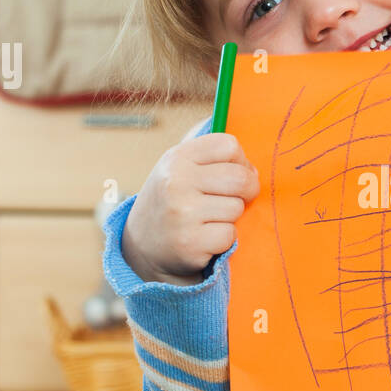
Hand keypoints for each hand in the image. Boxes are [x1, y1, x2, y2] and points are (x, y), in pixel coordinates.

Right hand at [122, 133, 260, 284]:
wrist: (140, 245)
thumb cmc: (171, 201)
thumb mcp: (178, 168)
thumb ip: (210, 155)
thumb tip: (249, 162)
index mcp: (177, 158)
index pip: (229, 146)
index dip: (241, 162)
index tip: (234, 174)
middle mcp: (176, 181)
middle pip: (241, 178)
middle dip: (248, 191)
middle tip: (237, 199)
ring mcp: (182, 212)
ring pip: (237, 208)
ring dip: (231, 217)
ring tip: (209, 220)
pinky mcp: (190, 242)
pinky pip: (230, 235)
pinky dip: (223, 240)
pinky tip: (205, 238)